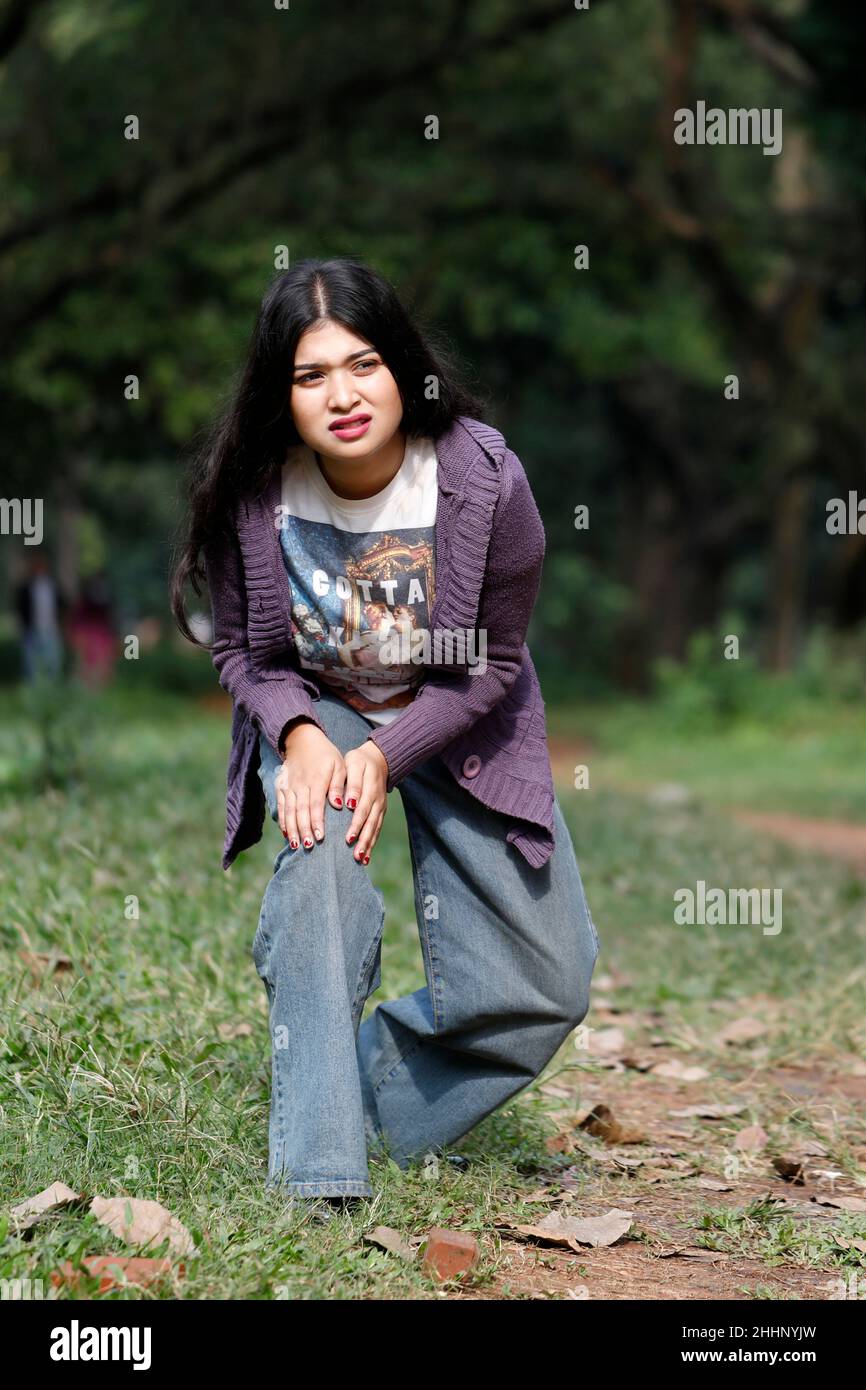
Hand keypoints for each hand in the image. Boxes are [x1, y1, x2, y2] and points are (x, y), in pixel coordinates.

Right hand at [276, 723, 345, 849]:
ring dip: (292, 829)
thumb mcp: (339, 765)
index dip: (317, 821)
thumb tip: (338, 804)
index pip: (315, 804)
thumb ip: (339, 785)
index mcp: (317, 779)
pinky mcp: (282, 787)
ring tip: (296, 846)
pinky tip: (286, 833)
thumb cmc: (326, 755)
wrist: (303, 740)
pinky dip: (283, 820)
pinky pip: (280, 806)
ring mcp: (289, 786)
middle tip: (308, 846)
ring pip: (289, 810)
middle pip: (300, 810)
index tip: (320, 837)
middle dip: (303, 829)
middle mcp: (300, 784)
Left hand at [342, 740, 388, 863]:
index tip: (348, 838)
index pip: (363, 809)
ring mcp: (381, 807)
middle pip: (371, 823)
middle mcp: (378, 800)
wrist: (379, 759)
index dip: (356, 824)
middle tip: (354, 855)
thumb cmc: (359, 761)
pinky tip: (366, 857)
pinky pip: (377, 829)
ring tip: (360, 860)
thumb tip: (349, 802)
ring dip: (368, 845)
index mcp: (370, 788)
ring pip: (375, 829)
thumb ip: (353, 782)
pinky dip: (372, 843)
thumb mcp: (354, 763)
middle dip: (363, 840)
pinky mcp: (381, 812)